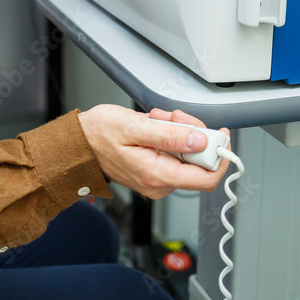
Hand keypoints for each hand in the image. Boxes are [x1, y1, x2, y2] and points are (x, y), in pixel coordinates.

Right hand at [77, 105, 230, 199]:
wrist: (80, 143)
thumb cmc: (99, 134)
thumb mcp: (135, 127)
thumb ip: (170, 135)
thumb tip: (200, 142)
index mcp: (157, 175)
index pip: (207, 178)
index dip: (219, 155)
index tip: (219, 134)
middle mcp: (161, 183)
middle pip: (199, 161)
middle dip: (193, 133)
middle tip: (174, 116)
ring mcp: (159, 179)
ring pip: (188, 154)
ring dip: (179, 131)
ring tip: (158, 119)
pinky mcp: (157, 171)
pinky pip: (176, 153)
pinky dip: (171, 135)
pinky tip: (155, 127)